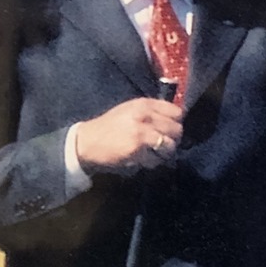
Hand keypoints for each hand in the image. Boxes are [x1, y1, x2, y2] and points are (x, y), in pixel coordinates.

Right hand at [71, 98, 185, 174]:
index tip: (170, 131)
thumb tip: (173, 121)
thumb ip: (151, 112)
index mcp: (144, 104)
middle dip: (172, 140)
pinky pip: (156, 159)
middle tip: (163, 146)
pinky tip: (142, 160)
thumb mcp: (129, 110)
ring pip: (170, 145)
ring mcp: (142, 131)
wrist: (88, 141)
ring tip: (154, 155)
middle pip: (176, 129)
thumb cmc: (109, 127)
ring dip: (164, 153)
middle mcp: (145, 115)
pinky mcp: (137, 148)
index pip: (177, 112)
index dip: (176, 123)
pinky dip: (152, 162)